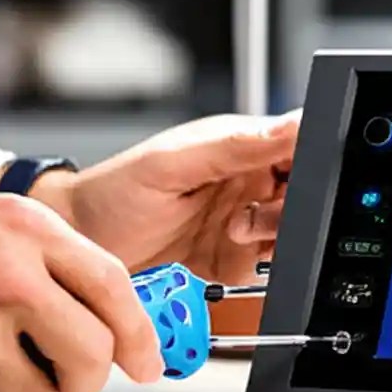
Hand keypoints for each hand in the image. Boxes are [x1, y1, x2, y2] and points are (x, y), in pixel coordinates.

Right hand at [0, 194, 162, 391]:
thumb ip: (53, 259)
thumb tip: (108, 309)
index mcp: (28, 231)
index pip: (113, 287)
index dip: (138, 333)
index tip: (147, 360)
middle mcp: (10, 279)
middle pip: (93, 354)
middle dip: (87, 373)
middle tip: (66, 368)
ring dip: (26, 387)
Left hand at [30, 111, 299, 283]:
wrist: (80, 243)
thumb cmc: (113, 191)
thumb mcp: (175, 162)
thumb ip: (237, 144)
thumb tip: (293, 123)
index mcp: (242, 143)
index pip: (302, 144)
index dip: (311, 165)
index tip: (290, 186)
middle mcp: (247, 178)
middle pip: (305, 195)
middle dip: (284, 212)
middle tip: (249, 218)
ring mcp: (242, 216)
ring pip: (289, 234)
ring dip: (266, 242)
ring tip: (229, 234)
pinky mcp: (231, 254)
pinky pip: (263, 267)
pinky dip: (246, 267)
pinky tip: (217, 256)